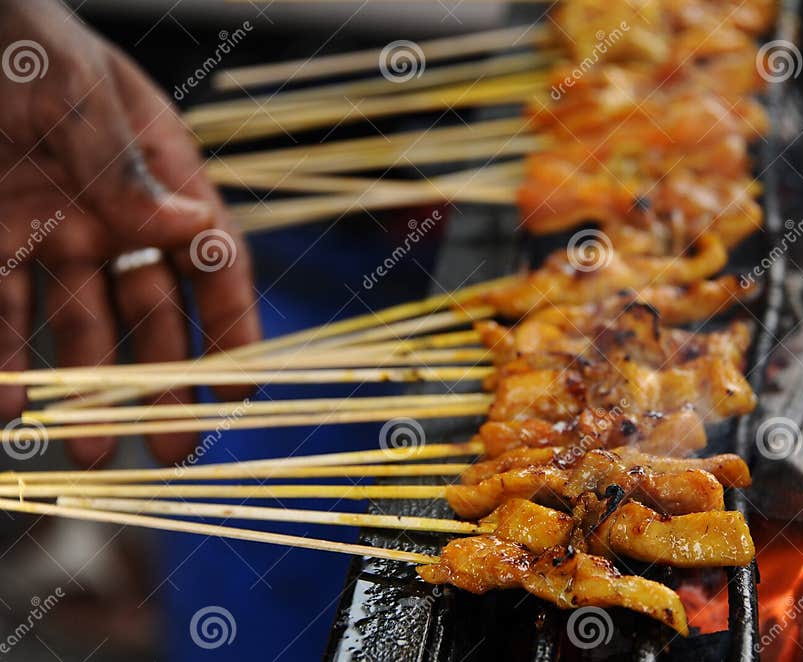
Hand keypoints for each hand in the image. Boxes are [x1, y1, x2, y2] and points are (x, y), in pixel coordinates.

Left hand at [0, 1, 260, 464]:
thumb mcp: (75, 92)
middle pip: (151, 308)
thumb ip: (127, 165)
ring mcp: (47, 230)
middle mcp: (111, 211)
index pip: (210, 258)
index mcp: (157, 172)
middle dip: (164, 381)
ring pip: (78, 324)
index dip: (232, 324)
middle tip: (172, 448)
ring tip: (90, 452)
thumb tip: (194, 230)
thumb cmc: (17, 38)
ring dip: (85, 390)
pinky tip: (8, 406)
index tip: (240, 388)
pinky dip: (4, 362)